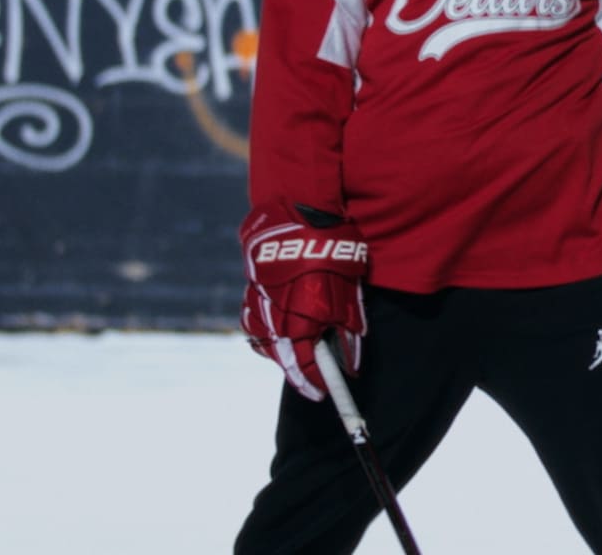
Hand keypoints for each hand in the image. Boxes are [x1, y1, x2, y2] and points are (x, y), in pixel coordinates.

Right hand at [240, 204, 367, 400]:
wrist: (299, 207)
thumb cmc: (331, 249)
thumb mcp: (349, 291)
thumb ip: (348, 329)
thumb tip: (351, 362)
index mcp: (298, 320)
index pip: (305, 366)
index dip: (317, 383)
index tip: (324, 393)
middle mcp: (272, 315)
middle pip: (281, 357)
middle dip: (298, 371)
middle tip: (311, 381)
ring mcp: (257, 299)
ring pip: (263, 338)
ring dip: (279, 349)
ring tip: (295, 353)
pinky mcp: (250, 284)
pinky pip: (254, 317)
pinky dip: (266, 328)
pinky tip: (278, 325)